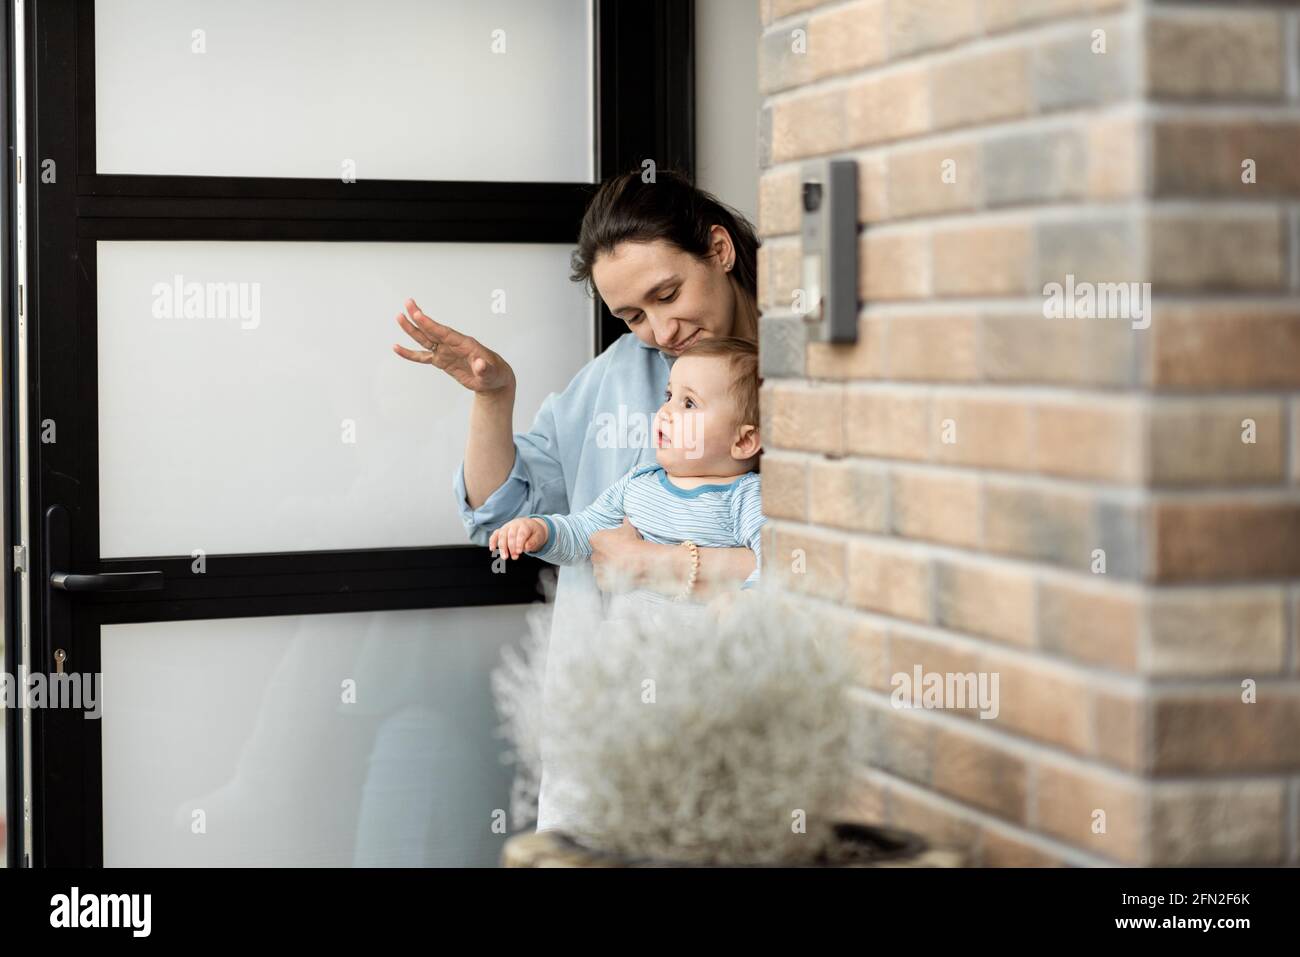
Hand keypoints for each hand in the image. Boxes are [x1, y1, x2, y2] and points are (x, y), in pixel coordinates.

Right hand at [392, 297, 515, 393]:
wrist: (492, 380)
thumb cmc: (494, 374)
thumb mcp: (491, 373)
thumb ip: (484, 368)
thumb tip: (480, 365)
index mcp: (464, 344)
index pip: (444, 332)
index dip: (431, 324)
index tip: (418, 315)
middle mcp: (453, 344)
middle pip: (432, 330)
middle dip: (419, 318)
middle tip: (407, 303)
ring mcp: (446, 352)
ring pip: (425, 339)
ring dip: (412, 329)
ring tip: (399, 317)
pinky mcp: (442, 361)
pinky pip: (422, 357)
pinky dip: (410, 353)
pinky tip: (397, 348)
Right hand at [489, 517, 547, 559]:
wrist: (531, 526)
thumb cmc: (534, 533)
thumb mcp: (538, 537)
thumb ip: (533, 542)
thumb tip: (526, 547)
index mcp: (525, 525)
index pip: (521, 534)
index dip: (519, 543)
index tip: (519, 552)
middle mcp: (514, 525)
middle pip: (510, 535)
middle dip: (511, 547)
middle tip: (515, 557)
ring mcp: (506, 527)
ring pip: (502, 535)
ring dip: (502, 547)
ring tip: (505, 557)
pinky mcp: (501, 531)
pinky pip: (495, 535)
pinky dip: (492, 542)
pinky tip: (492, 549)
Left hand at [589, 518, 648, 592]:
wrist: (639, 561)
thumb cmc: (633, 544)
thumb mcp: (630, 528)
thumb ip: (625, 522)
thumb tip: (626, 517)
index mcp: (596, 539)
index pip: (598, 541)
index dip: (608, 544)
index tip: (617, 546)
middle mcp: (594, 554)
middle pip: (599, 555)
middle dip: (607, 556)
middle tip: (620, 556)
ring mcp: (597, 570)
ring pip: (601, 568)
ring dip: (609, 568)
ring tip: (622, 567)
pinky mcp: (602, 582)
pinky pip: (604, 581)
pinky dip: (611, 580)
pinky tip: (621, 576)